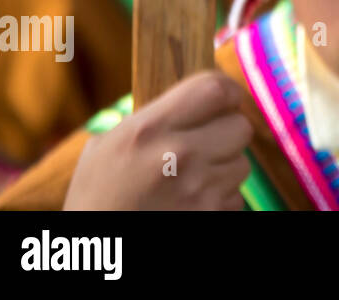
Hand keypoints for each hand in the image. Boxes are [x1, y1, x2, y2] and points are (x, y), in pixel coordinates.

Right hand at [64, 71, 253, 209]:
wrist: (99, 248)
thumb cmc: (96, 197)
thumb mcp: (106, 146)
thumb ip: (150, 119)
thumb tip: (192, 101)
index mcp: (149, 130)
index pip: (214, 89)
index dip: (227, 91)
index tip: (226, 98)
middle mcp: (179, 156)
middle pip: (240, 126)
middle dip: (228, 133)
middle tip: (208, 142)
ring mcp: (198, 190)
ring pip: (242, 164)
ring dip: (224, 169)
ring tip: (194, 178)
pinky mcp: (210, 215)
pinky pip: (236, 197)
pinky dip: (221, 199)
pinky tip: (192, 202)